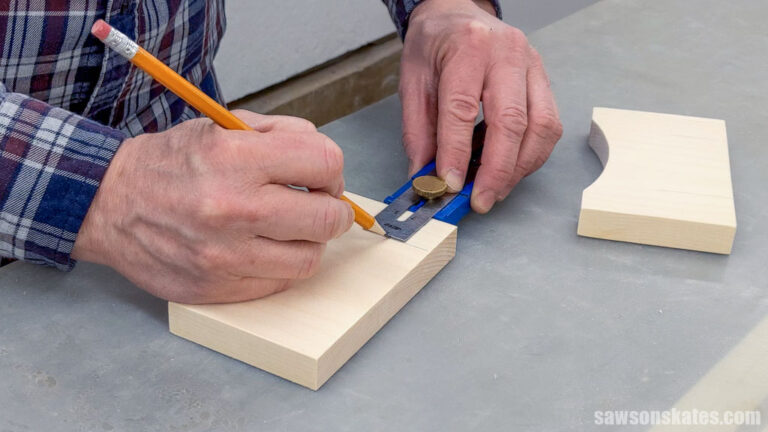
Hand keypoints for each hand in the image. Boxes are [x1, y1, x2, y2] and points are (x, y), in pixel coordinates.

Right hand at [72, 111, 353, 303]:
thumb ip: (280, 135)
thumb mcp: (220, 127)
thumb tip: (327, 162)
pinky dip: (280, 264)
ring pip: (310, 258)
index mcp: (235, 160)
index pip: (325, 164)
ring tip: (291, 228)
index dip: (332, 168)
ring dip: (309, 241)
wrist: (108, 206)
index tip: (323, 176)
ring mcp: (226, 256)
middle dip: (333, 209)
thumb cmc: (167, 164)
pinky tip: (263, 247)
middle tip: (320, 205)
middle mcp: (233, 210)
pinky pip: (279, 282)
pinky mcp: (218, 288)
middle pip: (327, 219)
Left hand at [400, 0, 562, 212]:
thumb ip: (418, 131)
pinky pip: (549, 125)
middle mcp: (507, 53)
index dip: (458, 153)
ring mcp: (532, 65)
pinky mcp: (544, 79)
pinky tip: (509, 168)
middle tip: (481, 200)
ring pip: (541, 127)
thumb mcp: (412, 82)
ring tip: (495, 190)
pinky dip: (531, 154)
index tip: (451, 185)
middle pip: (512, 121)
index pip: (463, 109)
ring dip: (520, 168)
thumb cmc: (435, 45)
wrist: (458, 12)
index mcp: (467, 48)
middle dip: (497, 170)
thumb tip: (424, 176)